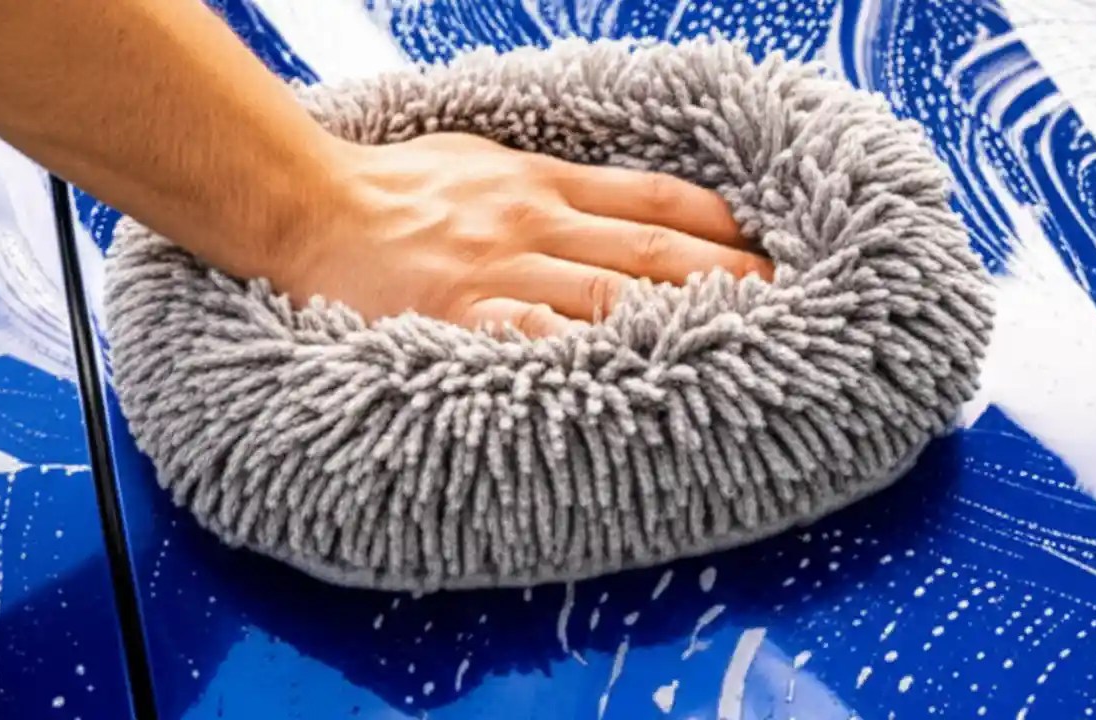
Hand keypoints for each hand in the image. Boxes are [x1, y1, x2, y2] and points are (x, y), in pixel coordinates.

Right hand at [279, 133, 773, 336]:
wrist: (306, 208)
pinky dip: (598, 360)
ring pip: (612, 296)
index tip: (770, 243)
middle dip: (730, 276)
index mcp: (542, 180)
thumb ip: (547, 177)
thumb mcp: (480, 156)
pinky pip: (543, 342)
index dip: (722, 222)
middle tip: (789, 301)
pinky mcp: (463, 319)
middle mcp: (533, 223)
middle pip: (654, 252)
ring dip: (683, 320)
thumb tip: (607, 199)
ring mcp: (501, 273)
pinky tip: (644, 381)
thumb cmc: (394, 187)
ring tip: (744, 345)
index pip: (655, 198)